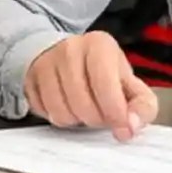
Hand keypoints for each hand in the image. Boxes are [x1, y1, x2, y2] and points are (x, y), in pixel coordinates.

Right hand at [24, 31, 158, 141]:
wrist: (67, 56)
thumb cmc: (103, 73)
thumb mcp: (130, 84)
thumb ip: (142, 106)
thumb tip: (130, 127)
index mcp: (99, 45)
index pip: (105, 85)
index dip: (115, 113)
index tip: (122, 127)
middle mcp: (70, 48)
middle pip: (82, 104)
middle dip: (96, 119)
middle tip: (101, 113)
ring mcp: (46, 63)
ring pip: (60, 112)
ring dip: (76, 121)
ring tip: (83, 109)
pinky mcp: (29, 78)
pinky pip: (43, 113)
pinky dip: (57, 117)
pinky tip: (66, 106)